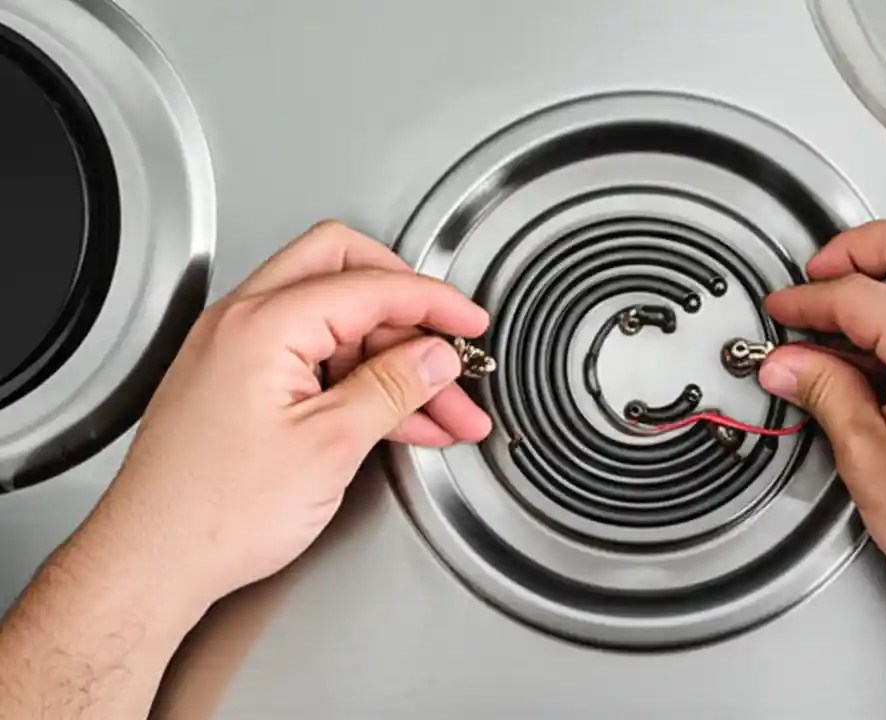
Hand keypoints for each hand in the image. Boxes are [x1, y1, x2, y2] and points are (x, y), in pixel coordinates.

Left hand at [85, 220, 490, 609]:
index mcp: (263, 323)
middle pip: (345, 274)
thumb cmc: (215, 513)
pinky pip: (317, 362)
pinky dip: (362, 384)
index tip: (472, 323)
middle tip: (450, 344)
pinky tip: (404, 422)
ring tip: (446, 412)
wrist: (153, 562)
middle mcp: (244, 323)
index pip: (370, 285)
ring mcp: (240, 352)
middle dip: (408, 310)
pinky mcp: (242, 385)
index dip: (434, 303)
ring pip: (338, 326)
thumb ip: (391, 388)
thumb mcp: (330, 446)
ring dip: (394, 361)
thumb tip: (435, 355)